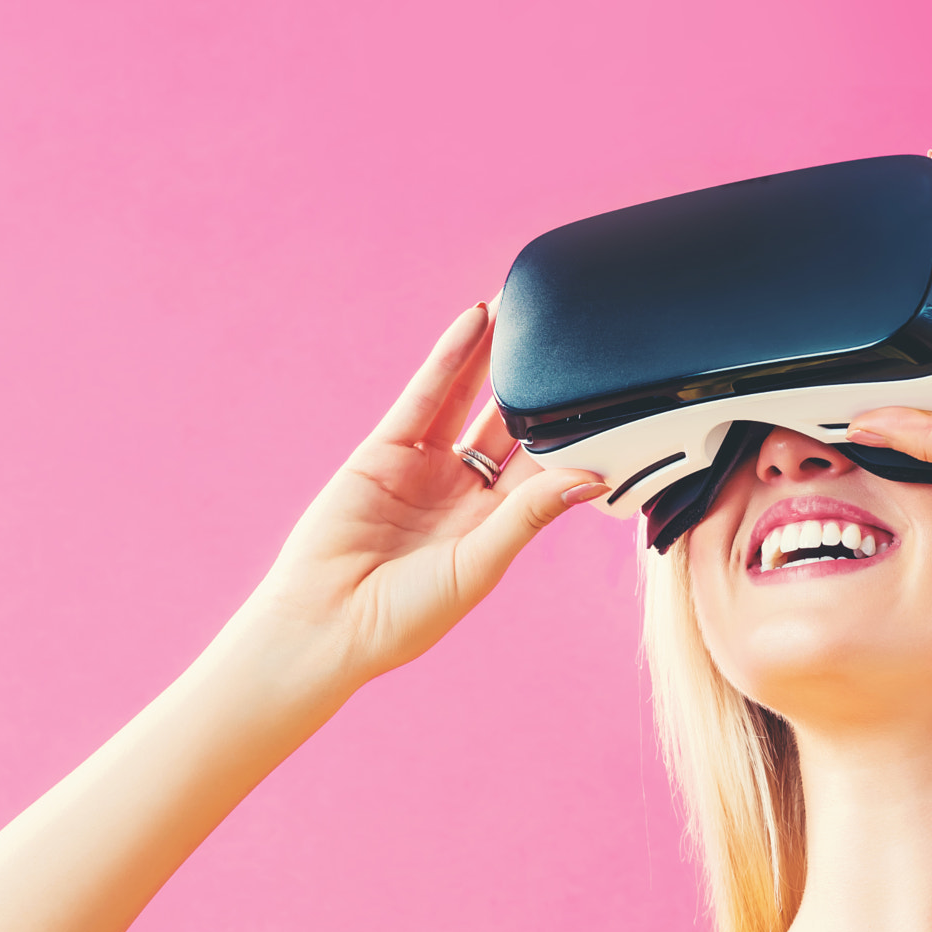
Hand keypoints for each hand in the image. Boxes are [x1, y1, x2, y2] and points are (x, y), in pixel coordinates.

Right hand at [243, 302, 605, 683]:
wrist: (328, 623)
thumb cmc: (405, 617)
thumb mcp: (479, 564)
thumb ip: (529, 515)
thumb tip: (589, 478)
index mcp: (494, 525)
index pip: (542, 466)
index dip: (569, 429)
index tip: (604, 391)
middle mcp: (462, 491)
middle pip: (508, 423)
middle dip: (534, 382)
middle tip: (565, 333)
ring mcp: (423, 467)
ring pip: (467, 399)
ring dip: (494, 355)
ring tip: (522, 308)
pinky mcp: (385, 450)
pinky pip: (425, 395)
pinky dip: (449, 358)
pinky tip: (474, 323)